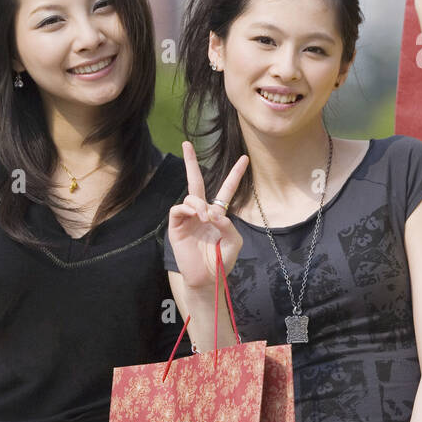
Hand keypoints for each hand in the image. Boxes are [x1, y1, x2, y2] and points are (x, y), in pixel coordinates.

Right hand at [168, 141, 247, 289]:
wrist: (207, 278)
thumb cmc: (221, 260)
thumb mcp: (234, 242)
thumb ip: (229, 226)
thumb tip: (216, 214)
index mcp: (217, 213)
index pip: (226, 189)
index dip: (235, 174)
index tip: (245, 158)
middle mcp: (201, 212)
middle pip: (196, 182)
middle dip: (191, 162)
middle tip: (186, 143)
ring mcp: (188, 218)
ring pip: (190, 197)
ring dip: (199, 204)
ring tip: (206, 218)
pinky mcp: (176, 226)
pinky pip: (178, 209)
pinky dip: (188, 209)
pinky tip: (196, 216)